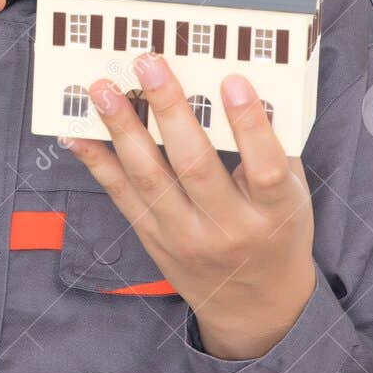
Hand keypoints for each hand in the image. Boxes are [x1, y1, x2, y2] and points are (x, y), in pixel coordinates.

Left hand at [59, 55, 317, 359]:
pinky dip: (97, 162)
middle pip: (195, 166)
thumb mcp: (294, 199)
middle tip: (149, 65)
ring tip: (103, 89)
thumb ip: (277, 149)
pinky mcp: (153, 239)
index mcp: (274, 214)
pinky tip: (78, 134)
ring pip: (149, 178)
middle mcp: (227, 228)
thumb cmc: (277, 236)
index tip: (232, 81)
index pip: (265, 168)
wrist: (254, 307)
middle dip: (169, 110)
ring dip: (122, 129)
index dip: (250, 124)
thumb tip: (253, 85)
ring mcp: (185, 237)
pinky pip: (121, 197)